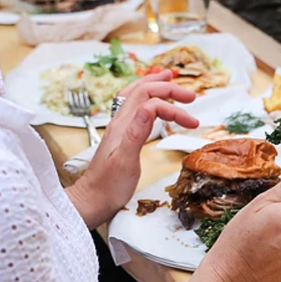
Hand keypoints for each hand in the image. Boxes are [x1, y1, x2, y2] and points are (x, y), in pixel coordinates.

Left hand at [68, 70, 197, 228]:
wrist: (90, 202)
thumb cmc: (108, 187)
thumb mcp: (125, 161)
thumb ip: (136, 132)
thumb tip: (150, 107)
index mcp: (123, 126)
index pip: (152, 103)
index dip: (174, 108)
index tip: (191, 122)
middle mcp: (120, 122)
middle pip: (143, 91)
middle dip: (168, 88)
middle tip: (190, 96)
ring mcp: (119, 128)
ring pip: (136, 95)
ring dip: (155, 86)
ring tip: (169, 79)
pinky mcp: (121, 136)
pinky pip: (135, 107)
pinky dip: (148, 99)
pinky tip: (152, 103)